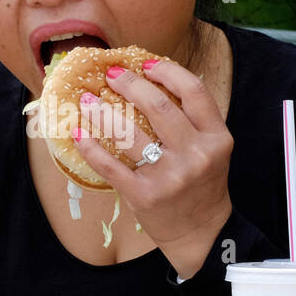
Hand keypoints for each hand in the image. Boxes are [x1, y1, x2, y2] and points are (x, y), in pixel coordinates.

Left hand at [73, 58, 232, 277]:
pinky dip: (91, 147)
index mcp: (216, 137)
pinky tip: (79, 133)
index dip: (167, 71)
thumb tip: (152, 80)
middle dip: (129, 83)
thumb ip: (193, 120)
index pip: (194, 91)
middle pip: (158, 105)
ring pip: (129, 132)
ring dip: (102, 111)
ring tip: (87, 99)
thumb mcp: (212, 149)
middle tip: (110, 74)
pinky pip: (111, 165)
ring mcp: (170, 176)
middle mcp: (196, 155)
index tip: (145, 63)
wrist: (201, 233)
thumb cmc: (202, 185)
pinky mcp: (145, 195)